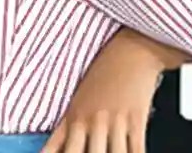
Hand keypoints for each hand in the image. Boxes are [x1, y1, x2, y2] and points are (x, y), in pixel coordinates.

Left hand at [41, 28, 186, 152]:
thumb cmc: (106, 71)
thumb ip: (66, 128)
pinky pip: (135, 148)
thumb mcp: (78, 99)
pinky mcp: (136, 118)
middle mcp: (92, 121)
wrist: (133, 49)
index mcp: (73, 118)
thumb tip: (55, 149)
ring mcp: (114, 120)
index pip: (55, 152)